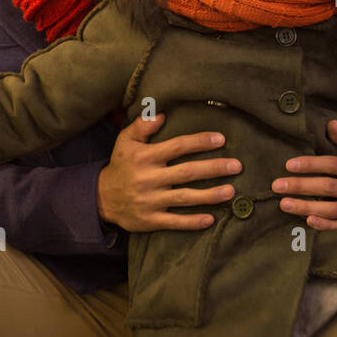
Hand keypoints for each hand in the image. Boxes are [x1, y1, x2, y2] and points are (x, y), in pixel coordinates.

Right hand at [97, 113, 239, 232]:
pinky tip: (211, 219)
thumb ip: (142, 126)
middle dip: (214, 168)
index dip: (199, 142)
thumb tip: (161, 114)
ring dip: (210, 195)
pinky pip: (174, 222)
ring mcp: (150, 201)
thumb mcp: (125, 142)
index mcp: (145, 157)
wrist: (100, 199)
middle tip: (237, 165)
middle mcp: (149, 178)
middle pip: (187, 172)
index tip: (221, 139)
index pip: (177, 146)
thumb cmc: (120, 165)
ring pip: (184, 198)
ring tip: (231, 191)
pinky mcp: (150, 220)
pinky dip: (193, 222)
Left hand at [272, 120, 336, 230]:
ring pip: (333, 210)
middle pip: (329, 188)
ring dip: (306, 207)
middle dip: (301, 186)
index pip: (334, 165)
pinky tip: (308, 221)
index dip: (311, 164)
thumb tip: (331, 123)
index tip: (288, 165)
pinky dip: (325, 225)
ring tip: (284, 204)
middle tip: (277, 186)